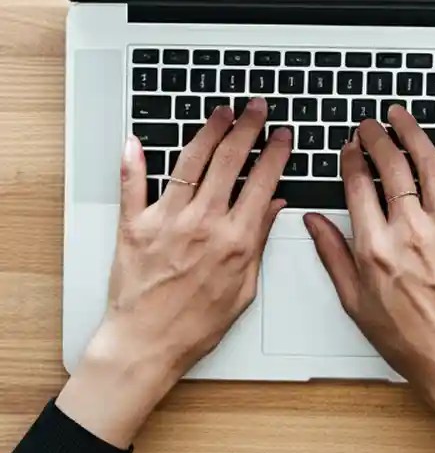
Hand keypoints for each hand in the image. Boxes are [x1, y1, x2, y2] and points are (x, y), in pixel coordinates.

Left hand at [57, 99, 291, 447]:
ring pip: (190, 163)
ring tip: (219, 113)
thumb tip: (272, 207)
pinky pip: (133, 186)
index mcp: (236, 240)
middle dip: (246, 128)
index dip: (275, 153)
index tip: (282, 134)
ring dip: (208, 132)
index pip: (262, 182)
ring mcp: (167, 221)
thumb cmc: (196, 324)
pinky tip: (137, 140)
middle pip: (229, 162)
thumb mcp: (245, 287)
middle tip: (255, 108)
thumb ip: (258, 242)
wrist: (147, 344)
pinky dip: (133, 161)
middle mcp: (202, 224)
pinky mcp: (134, 227)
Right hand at [304, 109, 434, 452]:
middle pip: (392, 167)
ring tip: (403, 118)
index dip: (351, 158)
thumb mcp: (354, 300)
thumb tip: (312, 219)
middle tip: (371, 125)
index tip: (349, 146)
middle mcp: (410, 232)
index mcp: (375, 248)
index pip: (359, 185)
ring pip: (431, 167)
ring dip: (415, 135)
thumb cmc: (406, 337)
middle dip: (378, 137)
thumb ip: (332, 254)